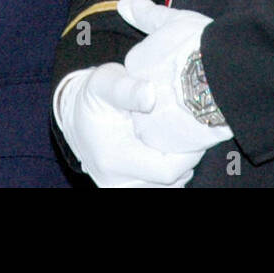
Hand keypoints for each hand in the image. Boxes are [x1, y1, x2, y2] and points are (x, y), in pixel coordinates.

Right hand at [53, 63, 202, 187]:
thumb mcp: (106, 82)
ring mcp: (119, 189)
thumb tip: (150, 95)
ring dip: (180, 166)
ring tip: (181, 139)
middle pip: (171, 182)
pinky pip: (159, 187)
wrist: (75, 115)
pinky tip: (171, 151)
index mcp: (114, 158)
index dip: (189, 154)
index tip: (198, 132)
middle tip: (194, 133)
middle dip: (188, 158)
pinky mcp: (125, 189)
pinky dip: (170, 172)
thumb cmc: (93, 96)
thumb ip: (127, 89)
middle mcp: (115, 181)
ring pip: (168, 188)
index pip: (167, 170)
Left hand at [119, 0, 233, 153]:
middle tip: (198, 90)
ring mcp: (146, 121)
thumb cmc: (200, 44)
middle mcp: (135, 94)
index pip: (150, 75)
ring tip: (203, 107)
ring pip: (163, 125)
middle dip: (173, 100)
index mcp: (136, 64)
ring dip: (179, 120)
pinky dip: (188, 138)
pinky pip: (174, 144)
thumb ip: (146, 15)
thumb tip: (124, 2)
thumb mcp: (172, 21)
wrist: (219, 74)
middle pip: (154, 102)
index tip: (191, 69)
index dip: (174, 73)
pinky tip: (203, 124)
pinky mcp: (162, 144)